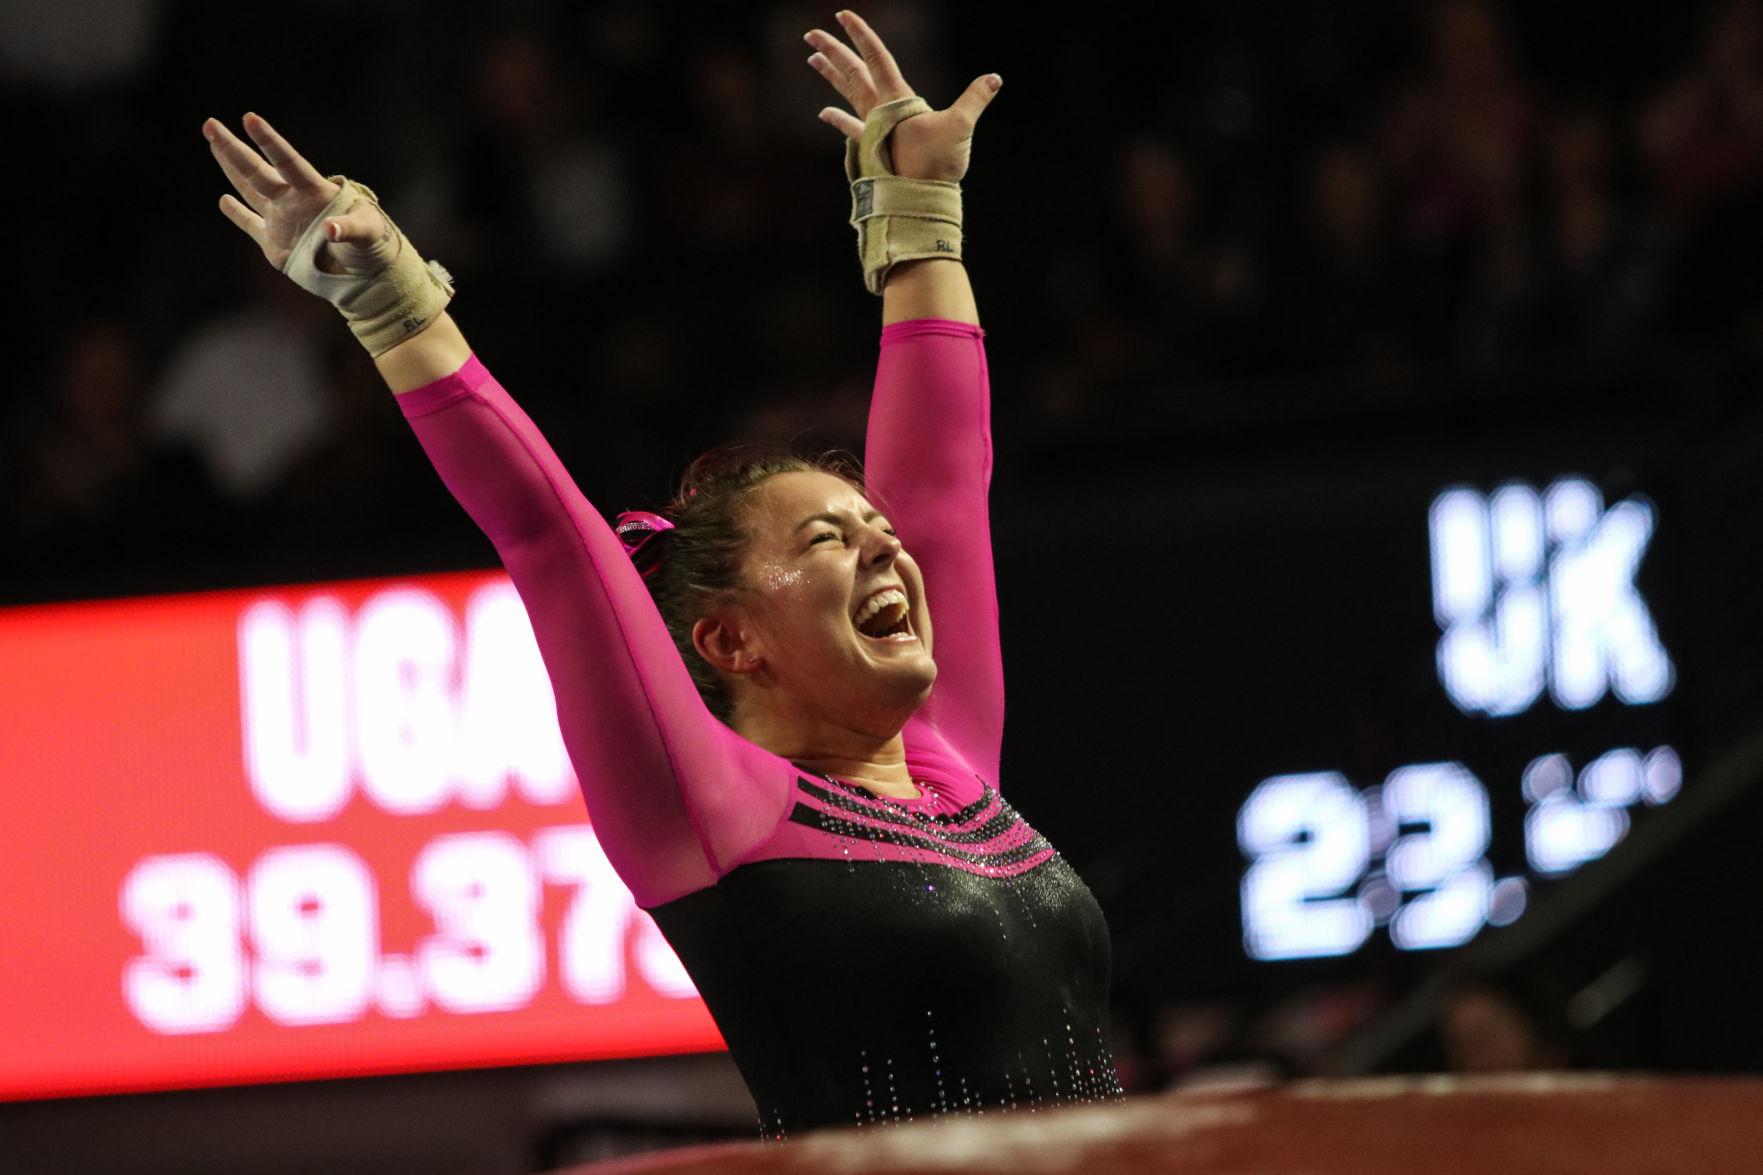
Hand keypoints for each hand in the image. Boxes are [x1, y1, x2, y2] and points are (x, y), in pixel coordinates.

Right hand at [202, 113, 388, 272]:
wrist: (365, 272)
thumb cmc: (372, 244)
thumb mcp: (368, 232)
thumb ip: (351, 228)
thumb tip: (330, 229)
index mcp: (315, 192)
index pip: (287, 161)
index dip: (269, 141)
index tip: (250, 119)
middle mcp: (293, 200)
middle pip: (258, 170)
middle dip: (233, 149)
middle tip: (210, 123)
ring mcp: (282, 220)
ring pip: (250, 190)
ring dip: (231, 169)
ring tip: (214, 142)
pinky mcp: (275, 244)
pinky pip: (251, 226)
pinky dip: (238, 215)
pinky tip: (223, 200)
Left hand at [804, 9, 1000, 182]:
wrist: (918, 200)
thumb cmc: (936, 164)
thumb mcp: (961, 126)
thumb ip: (976, 99)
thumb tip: (994, 78)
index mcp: (897, 99)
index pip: (877, 58)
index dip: (861, 34)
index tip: (844, 15)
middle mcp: (879, 110)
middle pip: (853, 72)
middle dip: (833, 50)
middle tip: (811, 34)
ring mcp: (872, 130)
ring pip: (848, 94)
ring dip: (832, 75)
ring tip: (812, 60)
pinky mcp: (871, 149)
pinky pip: (851, 130)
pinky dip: (839, 120)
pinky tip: (824, 113)